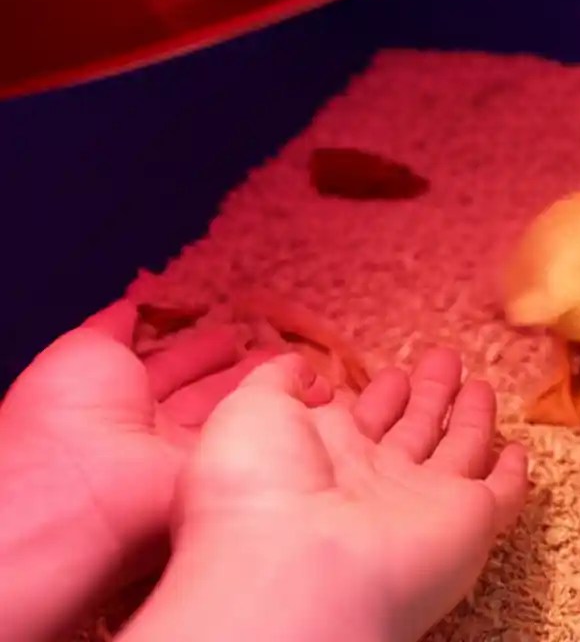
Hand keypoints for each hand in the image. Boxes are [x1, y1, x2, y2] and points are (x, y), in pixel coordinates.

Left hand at [0, 299, 301, 640]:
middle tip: (278, 347)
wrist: (86, 478)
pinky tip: (305, 392)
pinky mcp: (218, 469)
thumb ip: (113, 327)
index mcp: (117, 397)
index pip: (169, 367)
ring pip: (233, 411)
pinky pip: (251, 436)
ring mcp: (187, 452)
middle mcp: (156, 428)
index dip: (199, 350)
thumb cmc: (71, 407)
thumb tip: (134, 306)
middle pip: (207, 391)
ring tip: (303, 364)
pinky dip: (278, 413)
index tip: (233, 331)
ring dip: (266, 386)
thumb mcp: (86, 349)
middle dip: (240, 367)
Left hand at [123, 349, 529, 641]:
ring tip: (479, 384)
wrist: (297, 571)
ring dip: (469, 419)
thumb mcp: (251, 408)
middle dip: (427, 394)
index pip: (359, 419)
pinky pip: (500, 497)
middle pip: (410, 431)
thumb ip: (280, 380)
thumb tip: (316, 376)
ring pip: (456, 454)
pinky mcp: (470, 522)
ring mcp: (423, 503)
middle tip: (444, 360)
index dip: (377, 394)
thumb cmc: (263, 485)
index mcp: (323, 455)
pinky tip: (518, 451)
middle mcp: (375, 481)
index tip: (392, 371)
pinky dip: (512, 475)